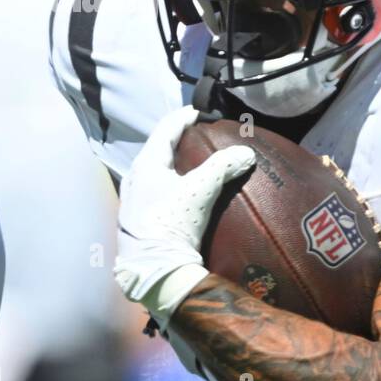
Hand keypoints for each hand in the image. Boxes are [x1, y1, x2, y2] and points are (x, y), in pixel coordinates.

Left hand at [113, 105, 254, 326]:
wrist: (155, 268)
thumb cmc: (173, 222)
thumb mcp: (201, 190)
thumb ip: (223, 166)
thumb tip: (246, 153)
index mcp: (146, 165)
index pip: (164, 130)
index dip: (183, 118)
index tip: (199, 112)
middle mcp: (135, 179)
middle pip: (158, 150)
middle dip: (178, 141)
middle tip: (198, 135)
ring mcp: (135, 201)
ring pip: (155, 171)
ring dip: (174, 163)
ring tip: (194, 163)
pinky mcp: (140, 220)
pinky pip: (156, 189)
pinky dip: (171, 182)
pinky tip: (183, 192)